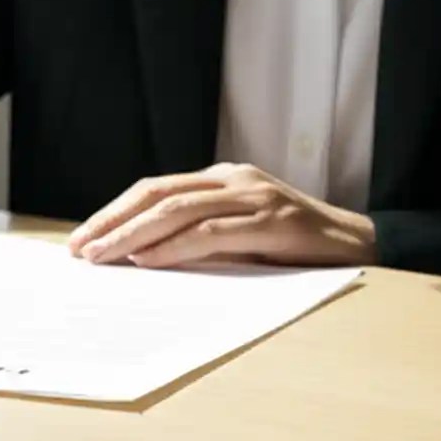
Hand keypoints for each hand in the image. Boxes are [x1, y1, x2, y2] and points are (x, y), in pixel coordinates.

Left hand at [67, 163, 375, 267]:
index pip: (154, 189)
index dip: (114, 212)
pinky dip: (174, 247)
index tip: (82, 238)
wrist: (361, 245)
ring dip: (132, 236)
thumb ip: (198, 238)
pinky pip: (211, 233)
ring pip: (177, 211)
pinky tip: (147, 261)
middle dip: (112, 222)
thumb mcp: (239, 236)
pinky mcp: (271, 221)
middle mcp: (233, 179)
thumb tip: (139, 258)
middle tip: (80, 249)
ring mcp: (253, 196)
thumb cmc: (293, 247)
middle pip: (156, 194)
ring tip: (102, 257)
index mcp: (221, 179)